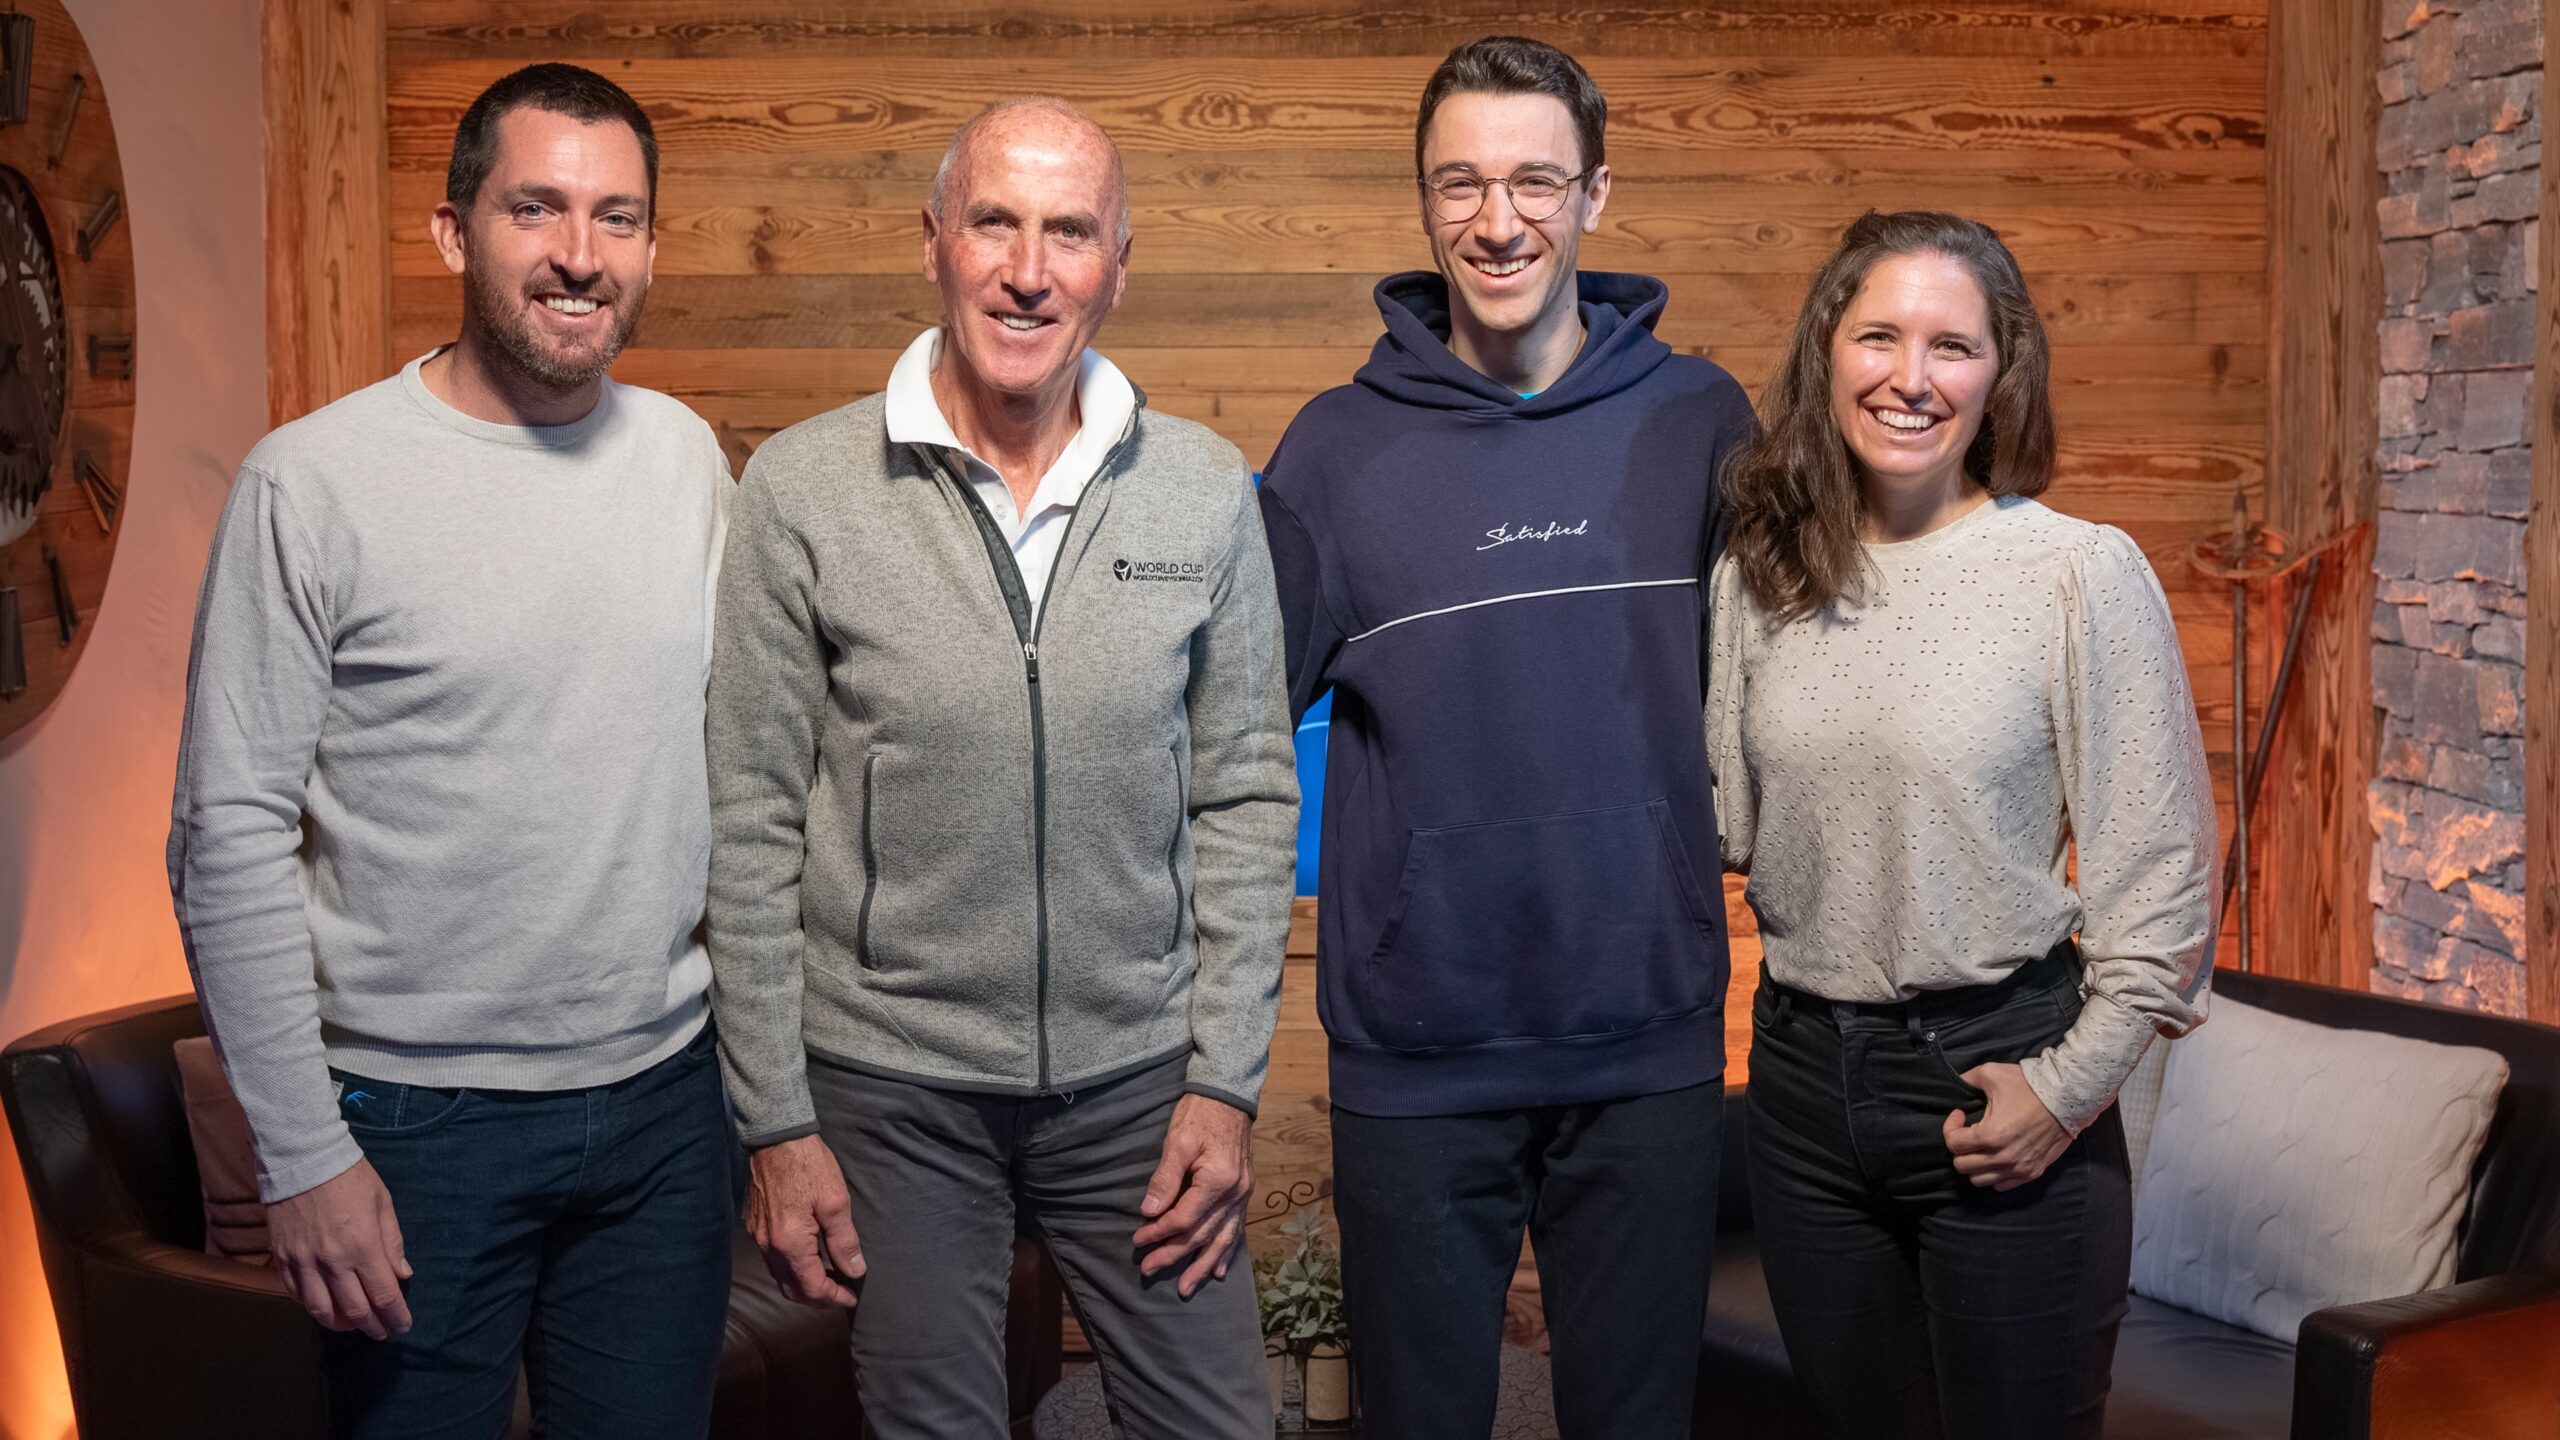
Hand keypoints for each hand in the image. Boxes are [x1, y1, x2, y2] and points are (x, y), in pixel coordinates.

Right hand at [267, 1158, 412, 1339]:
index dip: (396, 1316)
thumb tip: (402, 1275)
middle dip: (372, 1326)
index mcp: (363, 1246)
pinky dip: (311, 1306)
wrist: (303, 1157)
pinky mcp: (282, 1257)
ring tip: (352, 1325)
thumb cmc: (351, 1176)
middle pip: (354, 1308)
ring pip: (320, 1309)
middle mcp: (333, 1261)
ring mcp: (303, 1262)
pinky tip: (323, 1307)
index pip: (384, 1295)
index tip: (403, 1326)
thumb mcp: (382, 1203)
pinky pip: (295, 1293)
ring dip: (339, 1323)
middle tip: (382, 1332)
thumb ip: (392, 1242)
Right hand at [747, 1135, 864, 1306]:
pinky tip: (809, 1257)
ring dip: (804, 1283)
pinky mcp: (755, 1225)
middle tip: (842, 1292)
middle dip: (818, 1297)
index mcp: (790, 1243)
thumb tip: (855, 1270)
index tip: (852, 1296)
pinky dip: (792, 1267)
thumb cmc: (808, 1165)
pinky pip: (772, 1259)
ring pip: (780, 1276)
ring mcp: (759, 1236)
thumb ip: (844, 1241)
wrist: (776, 1137)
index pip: (812, 1288)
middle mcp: (769, 1245)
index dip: (834, 1297)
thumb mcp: (835, 1202)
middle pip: (792, 1289)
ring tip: (830, 1276)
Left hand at [1133, 1093, 1252, 1297]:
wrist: (1228, 1095)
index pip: (1184, 1218)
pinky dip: (1227, 1251)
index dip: (1159, 1232)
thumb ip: (1164, 1179)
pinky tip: (1218, 1270)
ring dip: (1202, 1265)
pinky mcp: (1244, 1192)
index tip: (1138, 1240)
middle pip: (1202, 1233)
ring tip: (1186, 1288)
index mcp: (1218, 1180)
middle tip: (1149, 1270)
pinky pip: (1237, 1228)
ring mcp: (1243, 1194)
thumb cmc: (1200, 1114)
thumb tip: (1149, 1212)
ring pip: (1223, 1238)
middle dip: (1174, 1254)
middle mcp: (1235, 1193)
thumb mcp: (1177, 1142)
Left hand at [1942, 1062, 2071, 1191]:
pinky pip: (2002, 1185)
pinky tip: (1996, 1157)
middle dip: (1959, 1148)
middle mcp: (2003, 1157)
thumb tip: (1955, 1083)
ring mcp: (2018, 1168)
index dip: (1950, 1127)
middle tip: (1968, 1133)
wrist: (2067, 1098)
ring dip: (1974, 1165)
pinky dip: (1993, 1175)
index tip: (1960, 1114)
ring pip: (1979, 1180)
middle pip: (1962, 1166)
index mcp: (1990, 1135)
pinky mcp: (2032, 1172)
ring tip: (1980, 1147)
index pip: (1953, 1143)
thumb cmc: (2029, 1086)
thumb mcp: (1991, 1073)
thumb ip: (1967, 1079)